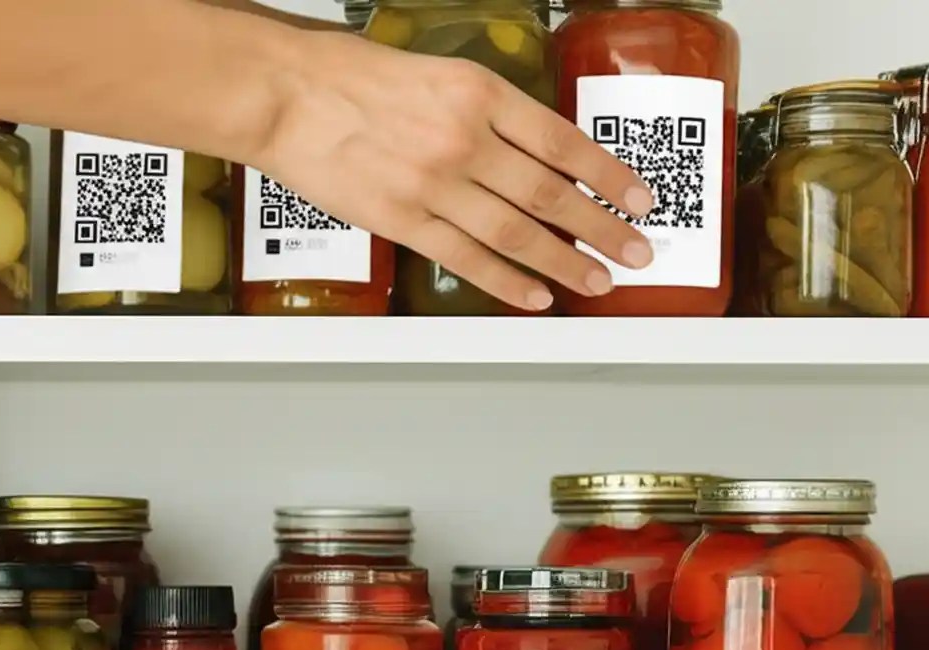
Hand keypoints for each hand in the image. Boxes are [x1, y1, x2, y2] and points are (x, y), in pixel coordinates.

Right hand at [252, 31, 654, 310]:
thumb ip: (489, 111)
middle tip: (638, 252)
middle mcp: (465, 140)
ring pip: (517, 233)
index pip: (564, 141)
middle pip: (551, 194)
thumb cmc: (352, 76)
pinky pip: (467, 257)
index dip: (609, 175)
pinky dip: (507, 281)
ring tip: (599, 281)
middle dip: (604, 228)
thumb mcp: (438, 73)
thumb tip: (538, 153)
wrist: (288, 95)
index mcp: (479, 94)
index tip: (640, 197)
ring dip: (566, 262)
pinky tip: (535, 296)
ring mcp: (435, 185)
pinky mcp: (402, 220)